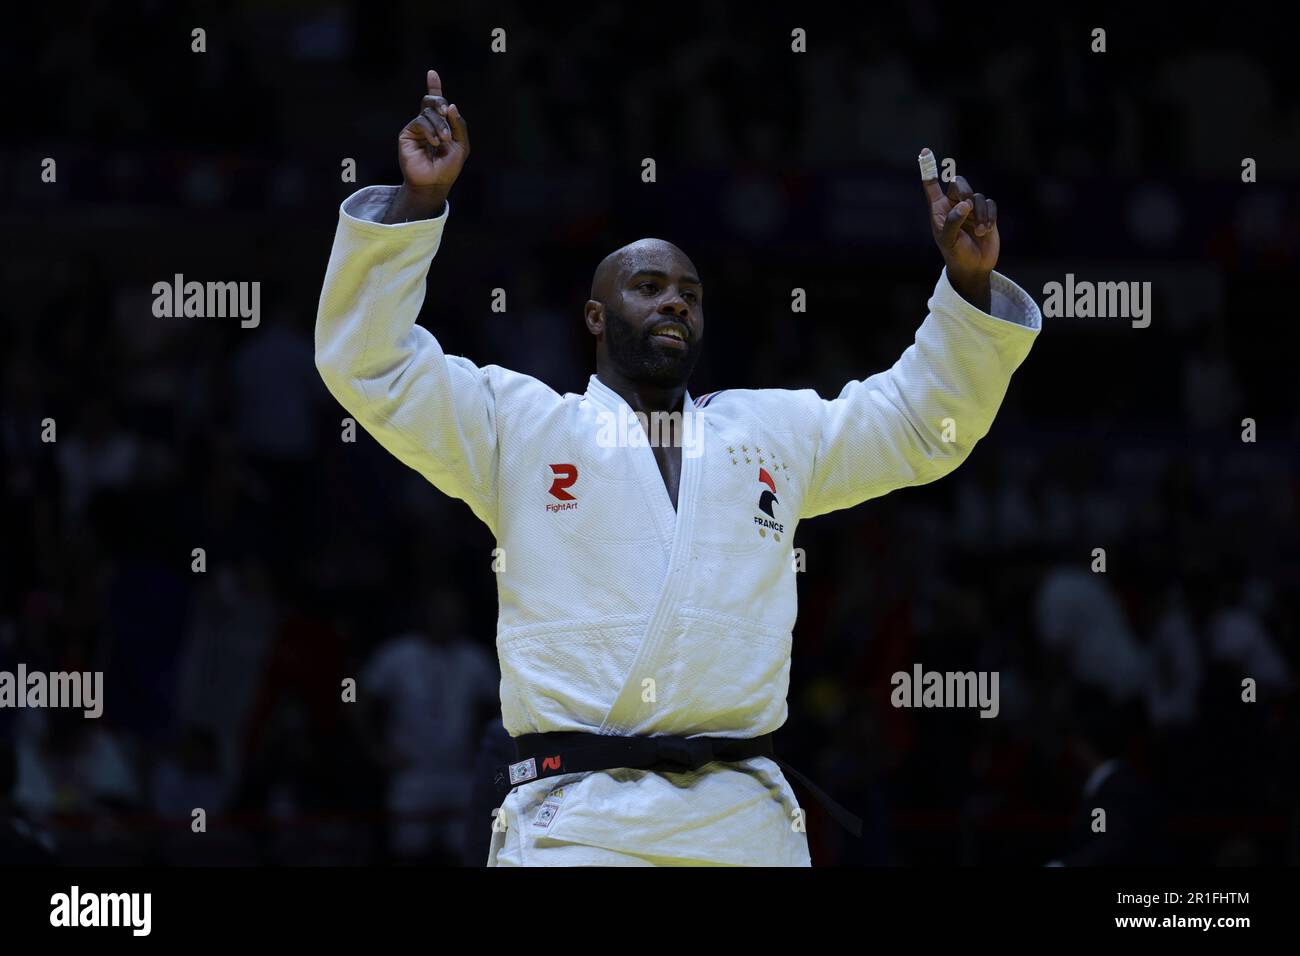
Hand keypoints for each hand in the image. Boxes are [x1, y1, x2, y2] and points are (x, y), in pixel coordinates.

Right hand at [386, 69, 470, 220]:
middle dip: (439, 102)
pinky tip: (435, 142)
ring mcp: (417, 128)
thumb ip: (459, 125)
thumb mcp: (462, 145)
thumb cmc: (449, 167)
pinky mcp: (407, 134)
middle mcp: (428, 123)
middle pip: (431, 101)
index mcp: (441, 124)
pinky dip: (430, 130)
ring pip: (427, 112)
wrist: (435, 182)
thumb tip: (449, 104)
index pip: (436, 102)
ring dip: (439, 125)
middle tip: (446, 113)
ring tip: (443, 141)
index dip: (434, 87)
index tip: (432, 73)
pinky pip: (419, 122)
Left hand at [919, 148, 997, 310]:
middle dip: (963, 192)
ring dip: (979, 214)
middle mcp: (954, 206)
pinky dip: (989, 216)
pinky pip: (990, 204)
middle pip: (958, 183)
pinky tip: (986, 231)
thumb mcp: (948, 240)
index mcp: (939, 210)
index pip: (931, 186)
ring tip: (979, 231)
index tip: (924, 152)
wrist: (973, 267)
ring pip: (977, 196)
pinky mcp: (986, 214)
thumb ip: (953, 221)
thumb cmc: (955, 254)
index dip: (928, 169)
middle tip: (966, 208)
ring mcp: (971, 209)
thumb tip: (965, 205)